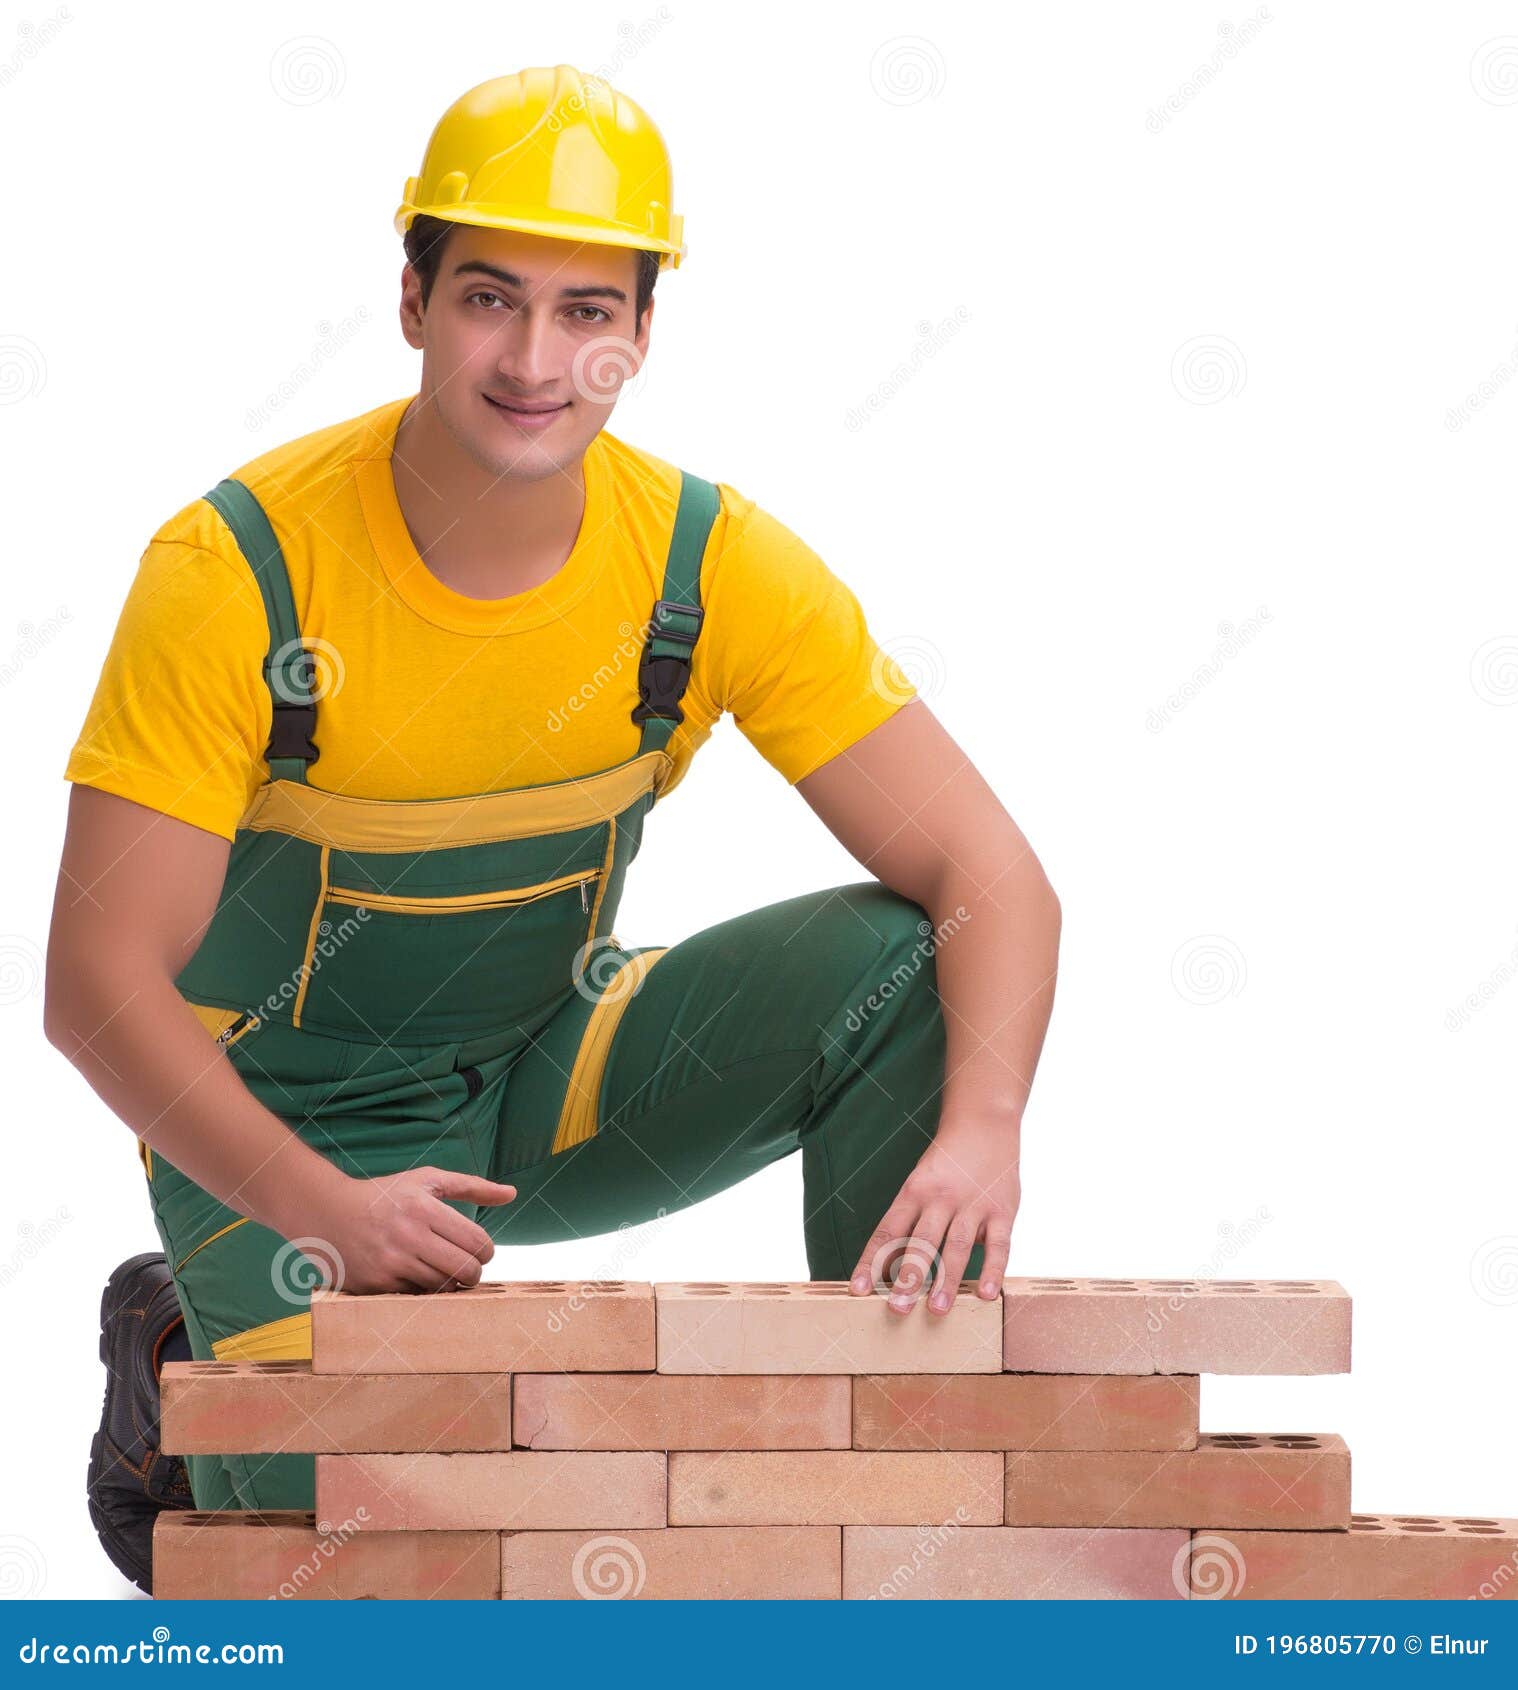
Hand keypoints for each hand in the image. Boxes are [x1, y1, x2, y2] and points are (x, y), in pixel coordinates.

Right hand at [305, 1165, 517, 1294]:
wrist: (328, 1213)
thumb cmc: (386, 1195)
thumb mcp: (427, 1180)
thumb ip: (472, 1186)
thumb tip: (512, 1194)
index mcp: (424, 1208)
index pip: (477, 1242)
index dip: (487, 1251)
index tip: (480, 1250)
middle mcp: (407, 1235)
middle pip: (465, 1270)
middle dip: (474, 1272)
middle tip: (467, 1267)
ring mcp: (390, 1263)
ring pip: (443, 1288)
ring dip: (450, 1283)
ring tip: (443, 1270)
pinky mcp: (375, 1285)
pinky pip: (417, 1298)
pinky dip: (423, 1291)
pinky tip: (417, 1276)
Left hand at [848, 1118, 1020, 1314]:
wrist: (984, 1122)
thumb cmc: (947, 1162)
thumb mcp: (920, 1182)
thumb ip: (910, 1221)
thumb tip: (888, 1266)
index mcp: (914, 1191)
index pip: (888, 1230)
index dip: (871, 1261)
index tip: (857, 1289)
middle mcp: (941, 1198)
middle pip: (921, 1241)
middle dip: (908, 1277)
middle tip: (896, 1308)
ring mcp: (973, 1204)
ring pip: (958, 1246)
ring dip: (947, 1280)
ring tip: (936, 1310)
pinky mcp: (1002, 1210)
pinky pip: (1000, 1245)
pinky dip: (994, 1270)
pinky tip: (987, 1295)